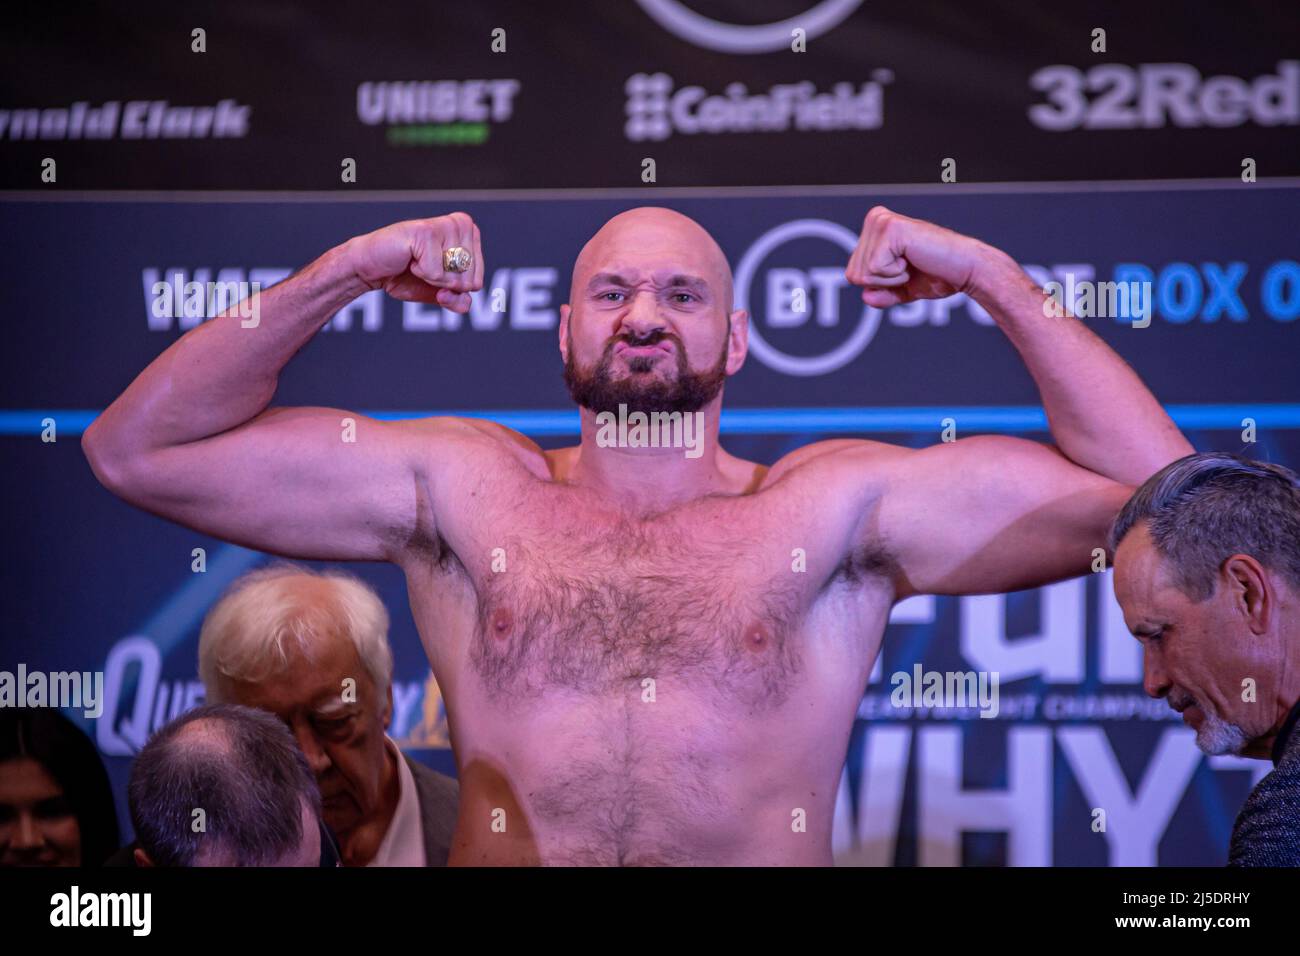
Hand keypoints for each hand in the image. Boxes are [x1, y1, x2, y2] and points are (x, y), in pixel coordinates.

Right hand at [345, 212, 483, 311]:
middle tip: (423, 268)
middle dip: (443, 285)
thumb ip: (459, 300)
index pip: (477, 282)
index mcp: (470, 235)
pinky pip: (436, 273)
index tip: (435, 275)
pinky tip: (410, 257)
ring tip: (417, 261)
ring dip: (431, 278)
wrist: (371, 269)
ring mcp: (446, 226)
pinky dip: (421, 273)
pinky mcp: (428, 232)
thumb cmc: (404, 276)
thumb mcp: (440, 294)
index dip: (453, 290)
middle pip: (469, 281)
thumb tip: (462, 294)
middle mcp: (462, 225)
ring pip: (454, 277)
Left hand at [845, 206, 995, 307]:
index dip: (880, 284)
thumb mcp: (902, 288)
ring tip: (913, 262)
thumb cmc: (939, 275)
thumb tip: (866, 296)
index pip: (853, 273)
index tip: (906, 270)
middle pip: (853, 274)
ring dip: (891, 279)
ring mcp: (881, 221)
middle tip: (911, 267)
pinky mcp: (890, 228)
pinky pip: (874, 269)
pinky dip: (896, 274)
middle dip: (883, 282)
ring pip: (862, 273)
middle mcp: (875, 219)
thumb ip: (882, 293)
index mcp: (874, 229)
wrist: (966, 270)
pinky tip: (914, 259)